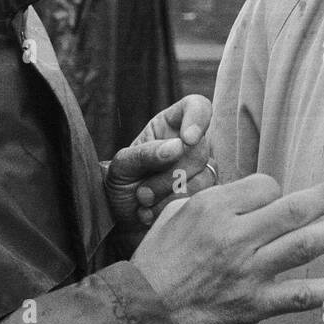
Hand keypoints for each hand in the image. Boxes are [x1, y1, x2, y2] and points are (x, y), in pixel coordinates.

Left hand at [104, 95, 214, 230]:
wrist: (119, 216)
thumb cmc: (121, 183)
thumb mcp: (122, 165)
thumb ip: (145, 153)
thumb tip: (178, 146)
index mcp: (171, 125)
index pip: (198, 107)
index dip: (198, 119)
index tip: (187, 140)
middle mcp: (190, 145)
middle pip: (200, 150)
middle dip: (170, 176)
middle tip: (142, 192)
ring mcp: (200, 170)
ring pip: (204, 178)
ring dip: (169, 195)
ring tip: (144, 203)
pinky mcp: (203, 195)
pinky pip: (201, 200)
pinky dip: (173, 209)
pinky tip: (153, 213)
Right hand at [130, 174, 323, 323]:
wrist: (143, 308)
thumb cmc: (155, 261)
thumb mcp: (173, 215)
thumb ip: (208, 201)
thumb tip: (236, 195)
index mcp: (215, 209)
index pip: (264, 186)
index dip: (274, 190)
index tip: (274, 199)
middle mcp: (236, 236)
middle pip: (292, 209)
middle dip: (322, 198)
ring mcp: (249, 271)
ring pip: (304, 245)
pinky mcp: (256, 303)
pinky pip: (302, 295)